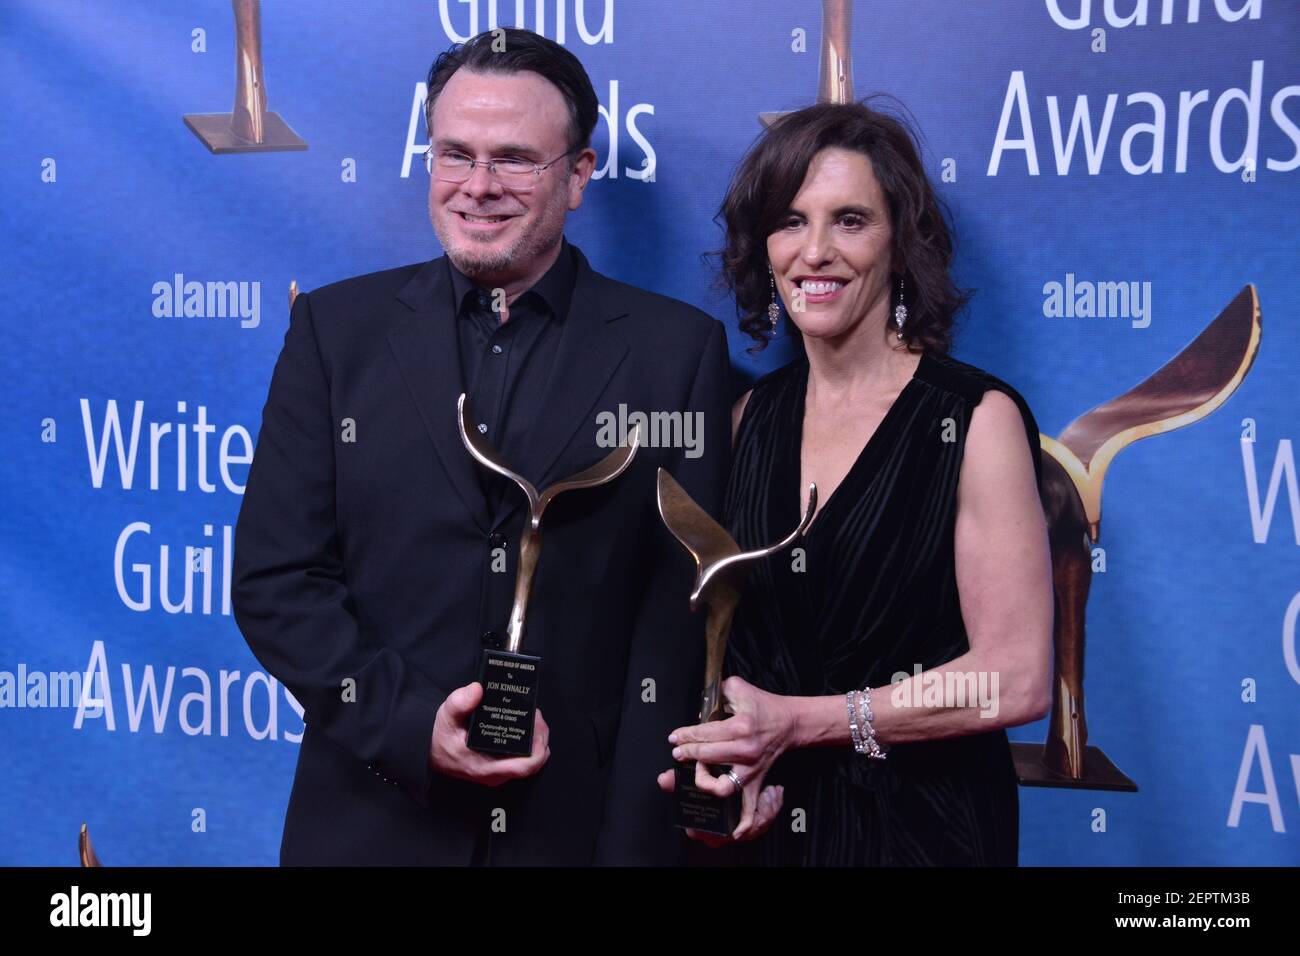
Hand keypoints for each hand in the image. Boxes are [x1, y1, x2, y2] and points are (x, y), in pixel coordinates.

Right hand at [429, 681, 549, 785]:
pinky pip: (523, 759)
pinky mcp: (499, 767)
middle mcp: (495, 774)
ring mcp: (498, 772)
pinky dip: (529, 743)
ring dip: (537, 740)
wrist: (430, 751)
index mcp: (485, 767)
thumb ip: (459, 703)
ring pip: (530, 761)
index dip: (537, 747)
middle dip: (540, 738)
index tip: (537, 724)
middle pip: (533, 763)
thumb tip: (477, 689)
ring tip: (534, 717)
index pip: (524, 767)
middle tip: (536, 714)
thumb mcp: (446, 716)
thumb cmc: (440, 736)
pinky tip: (526, 725)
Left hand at [658, 675, 798, 842]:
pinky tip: (729, 831)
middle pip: (708, 757)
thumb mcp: (739, 688)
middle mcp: (745, 750)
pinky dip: (742, 823)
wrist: (790, 723)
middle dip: (688, 754)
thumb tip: (700, 701)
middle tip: (678, 751)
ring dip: (705, 782)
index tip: (673, 738)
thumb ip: (717, 691)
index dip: (685, 735)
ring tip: (697, 772)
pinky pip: (750, 809)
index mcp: (740, 727)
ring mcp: (751, 770)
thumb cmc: (763, 706)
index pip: (704, 734)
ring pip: (722, 786)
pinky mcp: (756, 781)